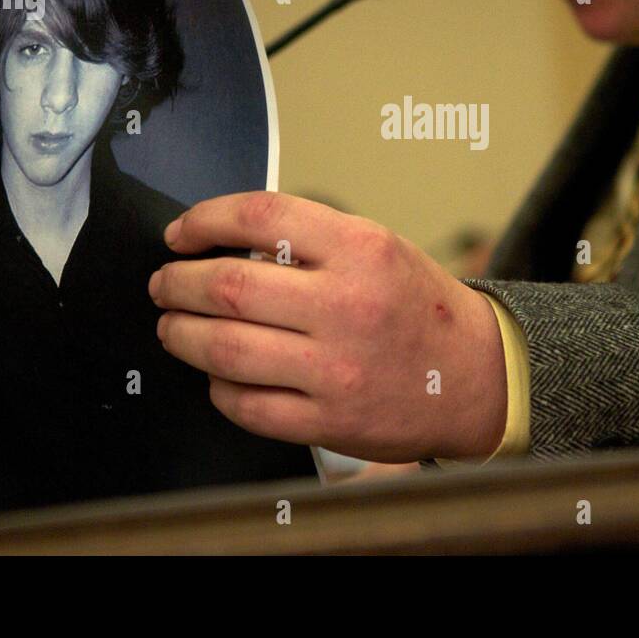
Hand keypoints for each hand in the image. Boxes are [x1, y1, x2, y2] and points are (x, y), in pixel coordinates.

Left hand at [148, 192, 507, 462]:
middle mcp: (348, 306)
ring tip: (172, 326)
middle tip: (164, 283)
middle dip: (177, 283)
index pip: (259, 217)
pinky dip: (218, 387)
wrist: (475, 377)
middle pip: (228, 287)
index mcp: (362, 249)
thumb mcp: (379, 246)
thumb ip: (309, 239)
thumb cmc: (419, 308)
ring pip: (224, 349)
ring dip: (181, 335)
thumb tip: (220, 241)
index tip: (180, 234)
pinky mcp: (328, 421)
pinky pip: (247, 404)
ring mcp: (336, 369)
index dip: (203, 220)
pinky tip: (217, 375)